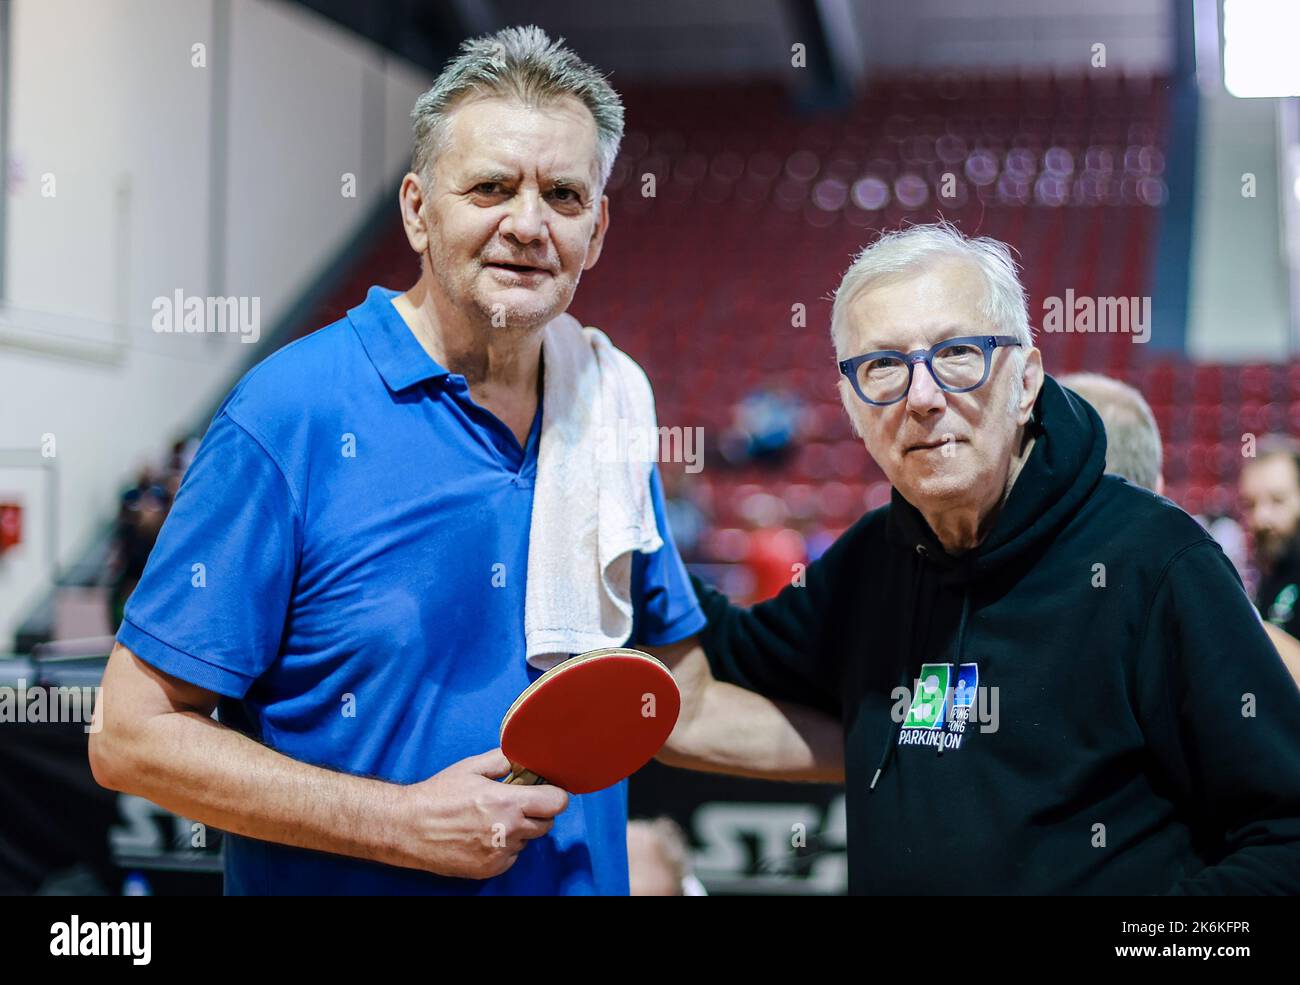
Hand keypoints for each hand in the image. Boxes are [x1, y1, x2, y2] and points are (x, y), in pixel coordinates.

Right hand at [393, 748, 568, 878]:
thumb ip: (503, 761)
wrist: (408, 828)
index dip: (555, 796)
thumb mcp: (470, 767)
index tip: (547, 792)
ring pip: (528, 841)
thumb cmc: (437, 796)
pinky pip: (512, 857)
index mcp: (507, 802)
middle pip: (546, 824)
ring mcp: (500, 853)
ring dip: (519, 831)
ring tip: (492, 820)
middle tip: (516, 804)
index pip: (557, 803)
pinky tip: (484, 836)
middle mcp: (508, 830)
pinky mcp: (489, 870)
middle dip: (537, 813)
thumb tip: (522, 759)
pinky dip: (505, 848)